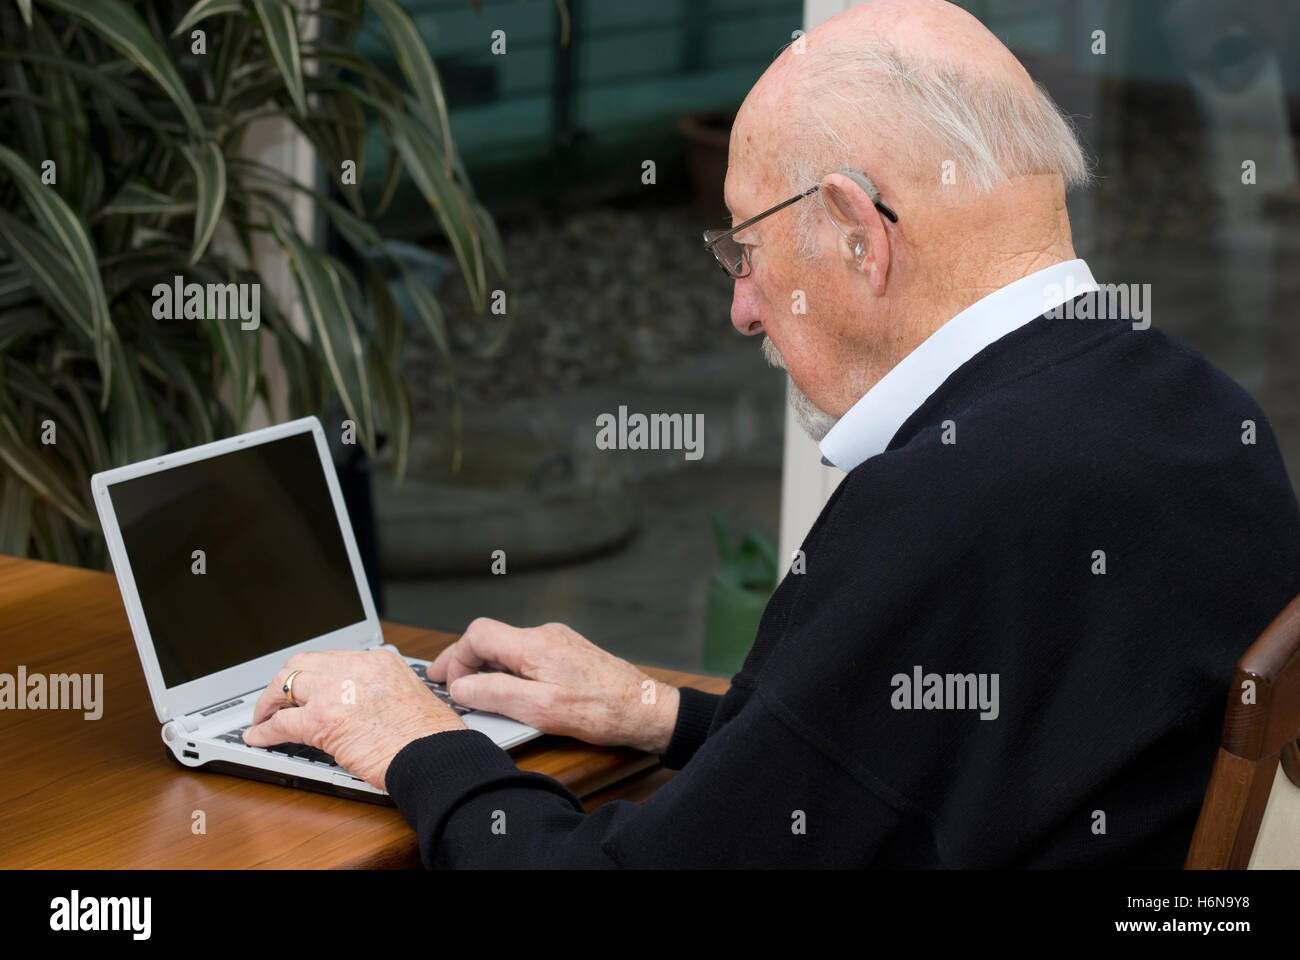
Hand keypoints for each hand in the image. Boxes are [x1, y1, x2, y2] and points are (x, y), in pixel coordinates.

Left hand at [243, 649, 465, 790]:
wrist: (435, 756)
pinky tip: (259, 738)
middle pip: (302, 663)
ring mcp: (336, 690)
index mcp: (379, 661)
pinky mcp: (322, 719)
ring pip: (285, 684)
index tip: (304, 687)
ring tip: (264, 717)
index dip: (311, 675)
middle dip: (285, 682)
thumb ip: (379, 690)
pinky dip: (264, 730)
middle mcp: (356, 667)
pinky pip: (280, 722)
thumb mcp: (408, 695)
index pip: (331, 658)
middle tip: (277, 700)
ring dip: (269, 702)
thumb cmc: (431, 737)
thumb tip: (360, 705)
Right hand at [428, 619, 680, 754]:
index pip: (478, 634)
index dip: (455, 656)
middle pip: (491, 639)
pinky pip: (528, 657)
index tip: (444, 680)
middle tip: (449, 685)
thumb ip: (495, 693)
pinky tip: (509, 692)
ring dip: (488, 668)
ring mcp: (559, 642)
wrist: (645, 710)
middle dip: (466, 661)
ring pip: (509, 648)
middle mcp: (546, 635)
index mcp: (535, 645)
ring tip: (475, 693)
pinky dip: (510, 671)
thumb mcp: (539, 709)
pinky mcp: (569, 654)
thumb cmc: (601, 711)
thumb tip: (462, 686)